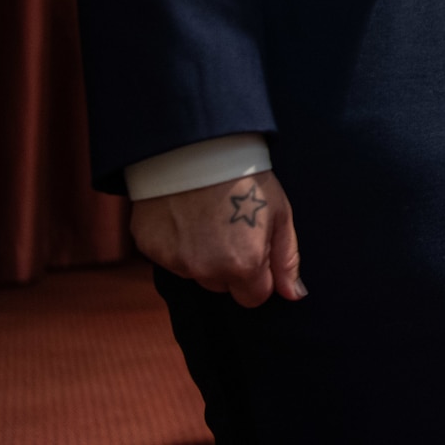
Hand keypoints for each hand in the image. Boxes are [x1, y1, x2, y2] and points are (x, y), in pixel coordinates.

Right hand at [130, 170, 303, 307]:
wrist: (196, 148)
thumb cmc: (246, 178)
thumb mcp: (280, 213)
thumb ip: (287, 260)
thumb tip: (294, 294)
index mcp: (243, 266)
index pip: (254, 297)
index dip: (258, 273)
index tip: (255, 247)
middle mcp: (206, 271)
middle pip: (223, 286)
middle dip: (230, 266)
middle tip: (231, 227)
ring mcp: (174, 262)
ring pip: (195, 272)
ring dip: (202, 255)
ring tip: (207, 217)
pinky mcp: (149, 249)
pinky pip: (169, 258)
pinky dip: (177, 242)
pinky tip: (184, 215)